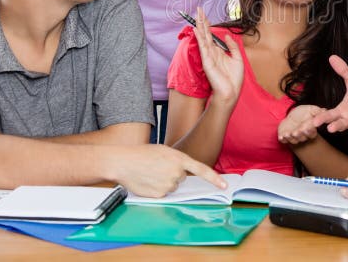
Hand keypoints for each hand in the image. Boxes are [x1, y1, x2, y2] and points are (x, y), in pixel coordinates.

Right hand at [110, 144, 226, 197]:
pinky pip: (163, 194)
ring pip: (172, 186)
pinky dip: (157, 189)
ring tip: (150, 173)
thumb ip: (177, 161)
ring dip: (164, 182)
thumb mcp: (164, 151)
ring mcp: (168, 185)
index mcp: (179, 158)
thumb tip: (183, 175)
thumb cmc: (142, 154)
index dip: (214, 179)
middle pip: (182, 178)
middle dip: (173, 173)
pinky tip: (147, 181)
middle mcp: (176, 172)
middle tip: (157, 167)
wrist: (123, 162)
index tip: (225, 186)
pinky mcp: (159, 195)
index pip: (202, 170)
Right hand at [193, 7, 243, 103]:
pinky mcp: (207, 61)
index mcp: (218, 51)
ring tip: (197, 15)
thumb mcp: (238, 58)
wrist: (231, 92)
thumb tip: (228, 36)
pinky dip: (199, 37)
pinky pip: (202, 46)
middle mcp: (212, 52)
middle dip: (202, 21)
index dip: (208, 25)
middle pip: (205, 33)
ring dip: (200, 25)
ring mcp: (208, 56)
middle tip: (199, 9)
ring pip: (203, 37)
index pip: (211, 35)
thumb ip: (232, 46)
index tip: (205, 15)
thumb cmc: (234, 79)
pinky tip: (196, 29)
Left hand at [278, 105, 325, 143]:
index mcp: (310, 130)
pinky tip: (282, 136)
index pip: (311, 133)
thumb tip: (325, 111)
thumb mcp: (311, 109)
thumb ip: (317, 111)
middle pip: (302, 138)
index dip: (309, 131)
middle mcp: (303, 136)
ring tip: (288, 133)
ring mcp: (294, 137)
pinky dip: (283, 139)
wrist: (291, 117)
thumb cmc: (302, 113)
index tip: (306, 127)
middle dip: (299, 135)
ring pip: (294, 140)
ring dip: (290, 137)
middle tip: (297, 131)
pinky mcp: (285, 137)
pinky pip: (284, 141)